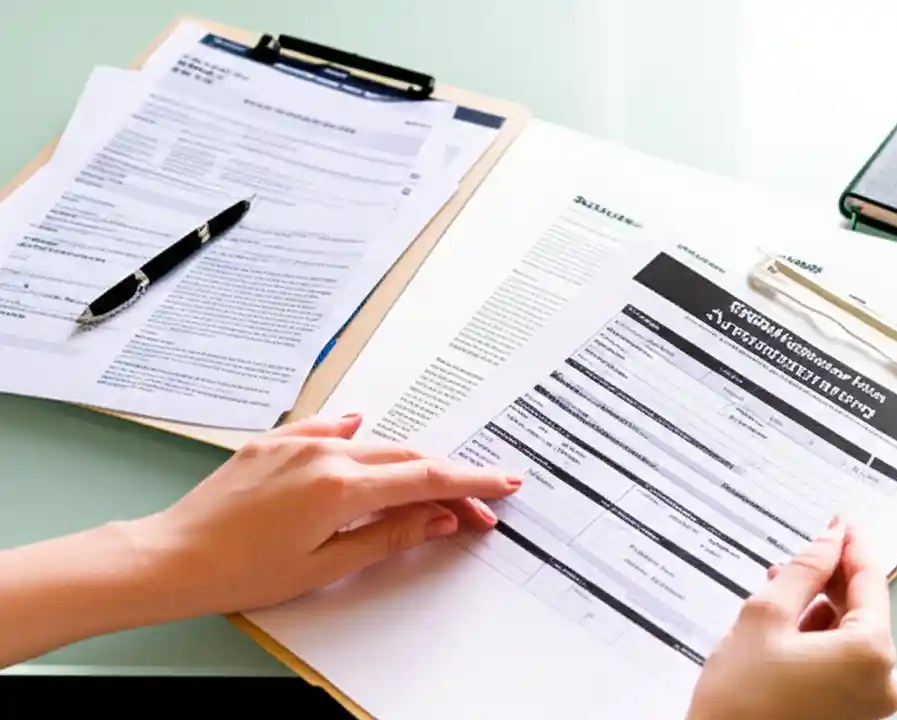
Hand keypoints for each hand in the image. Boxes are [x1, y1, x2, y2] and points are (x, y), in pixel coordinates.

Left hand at [126, 414, 522, 616]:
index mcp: (341, 487)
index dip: (472, 483)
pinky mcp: (274, 442)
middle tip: (478, 504)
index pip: (427, 479)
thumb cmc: (240, 572)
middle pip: (408, 458)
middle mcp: (324, 452)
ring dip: (407, 464)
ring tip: (428, 487)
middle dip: (450, 480)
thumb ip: (389, 536)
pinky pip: (329, 430)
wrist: (170, 557)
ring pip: (373, 444)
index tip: (503, 486)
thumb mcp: (326, 566)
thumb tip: (438, 518)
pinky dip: (357, 437)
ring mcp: (297, 442)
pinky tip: (365, 432)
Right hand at [687, 517, 896, 719]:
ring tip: (784, 582)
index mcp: (870, 653)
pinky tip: (787, 618)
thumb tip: (827, 542)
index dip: (851, 543)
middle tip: (809, 546)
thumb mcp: (765, 616)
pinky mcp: (845, 713)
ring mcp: (864, 702)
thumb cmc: (740, 705)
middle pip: (862, 607)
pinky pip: (839, 660)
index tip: (841, 522)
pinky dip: (816, 635)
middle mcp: (879, 681)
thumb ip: (802, 571)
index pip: (870, 579)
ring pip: (848, 633)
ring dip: (820, 603)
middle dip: (831, 575)